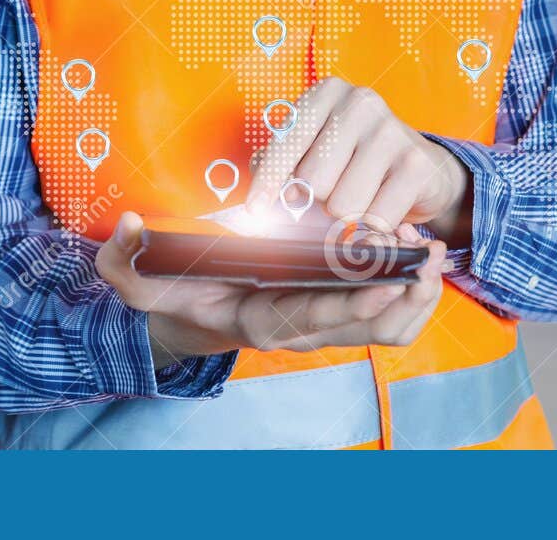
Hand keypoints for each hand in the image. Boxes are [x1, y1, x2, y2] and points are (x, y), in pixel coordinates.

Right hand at [97, 214, 444, 364]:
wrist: (194, 308)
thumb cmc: (173, 292)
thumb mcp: (138, 277)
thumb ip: (125, 257)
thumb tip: (128, 225)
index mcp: (261, 322)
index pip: (311, 320)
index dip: (350, 305)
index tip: (387, 281)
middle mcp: (300, 331)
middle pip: (364, 328)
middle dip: (402, 295)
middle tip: (427, 255)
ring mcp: (324, 325)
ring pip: (386, 327)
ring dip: (416, 295)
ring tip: (432, 250)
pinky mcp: (339, 313)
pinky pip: (389, 317)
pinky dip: (411, 292)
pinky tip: (419, 253)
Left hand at [245, 77, 470, 243]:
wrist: (423, 167)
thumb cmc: (356, 160)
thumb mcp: (315, 150)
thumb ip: (281, 165)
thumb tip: (260, 200)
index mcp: (327, 92)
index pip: (286, 144)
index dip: (268, 181)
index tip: (256, 209)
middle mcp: (361, 103)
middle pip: (313, 180)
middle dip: (320, 198)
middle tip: (339, 187)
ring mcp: (391, 131)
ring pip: (343, 204)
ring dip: (349, 213)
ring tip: (365, 194)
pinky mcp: (416, 164)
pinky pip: (376, 218)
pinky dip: (376, 224)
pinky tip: (387, 204)